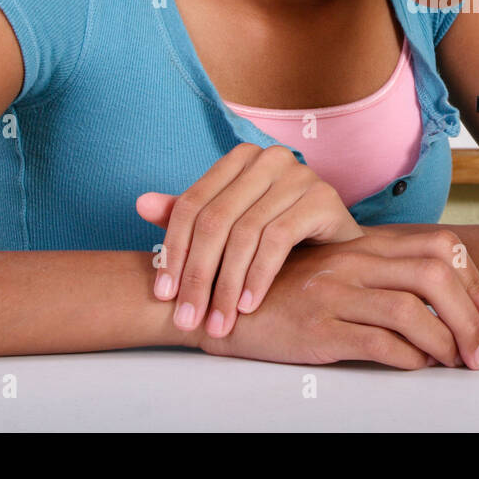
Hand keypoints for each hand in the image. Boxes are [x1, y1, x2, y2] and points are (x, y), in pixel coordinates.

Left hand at [136, 142, 363, 340]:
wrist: (337, 245)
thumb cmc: (279, 236)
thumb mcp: (230, 226)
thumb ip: (188, 217)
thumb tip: (141, 204)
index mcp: (240, 158)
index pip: (192, 204)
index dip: (174, 251)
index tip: (164, 295)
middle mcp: (269, 158)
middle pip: (216, 220)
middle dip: (198, 275)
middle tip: (189, 317)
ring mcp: (299, 174)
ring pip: (245, 233)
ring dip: (228, 284)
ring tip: (219, 320)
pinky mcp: (323, 197)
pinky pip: (279, 239)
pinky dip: (259, 275)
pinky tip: (250, 304)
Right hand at [197, 228, 478, 369]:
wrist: (221, 304)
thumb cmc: (283, 293)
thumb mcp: (338, 274)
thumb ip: (382, 278)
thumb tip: (441, 304)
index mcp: (363, 244)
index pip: (438, 245)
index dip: (474, 278)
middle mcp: (354, 261)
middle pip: (434, 273)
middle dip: (470, 314)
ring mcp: (337, 292)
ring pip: (413, 309)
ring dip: (446, 342)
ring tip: (454, 362)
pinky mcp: (320, 327)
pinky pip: (380, 342)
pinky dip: (409, 358)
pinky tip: (415, 366)